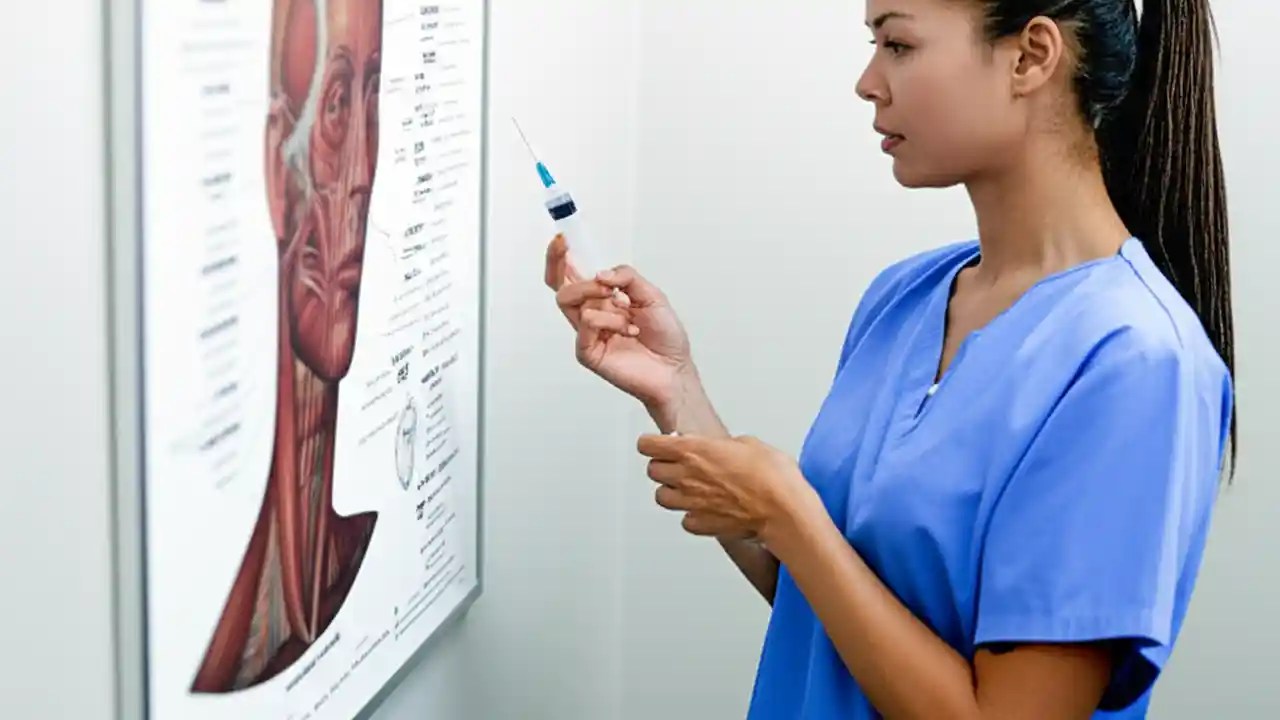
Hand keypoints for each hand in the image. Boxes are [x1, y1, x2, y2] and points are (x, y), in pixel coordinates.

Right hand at [545, 234, 693, 408]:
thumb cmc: (664, 336)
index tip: (562, 238)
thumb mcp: (652, 295)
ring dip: (594, 294)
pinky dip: (608, 321)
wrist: (674, 368)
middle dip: (565, 267)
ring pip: (568, 299)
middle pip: (560, 284)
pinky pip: (585, 325)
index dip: (561, 256)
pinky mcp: (587, 352)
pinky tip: (628, 329)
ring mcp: (586, 333)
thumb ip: (627, 277)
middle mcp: (590, 312)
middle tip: (591, 268)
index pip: (572, 274)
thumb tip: (600, 274)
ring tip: (622, 305)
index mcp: (602, 297)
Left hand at [636, 432, 815, 543]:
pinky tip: (705, 509)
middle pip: (652, 470)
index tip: (657, 443)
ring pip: (661, 497)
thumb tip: (724, 448)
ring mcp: (691, 503)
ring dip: (671, 491)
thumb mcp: (749, 443)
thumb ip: (725, 445)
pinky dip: (691, 515)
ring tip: (688, 488)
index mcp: (693, 451)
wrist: (783, 509)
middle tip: (678, 464)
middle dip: (663, 466)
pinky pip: (685, 520)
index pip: (648, 445)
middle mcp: (686, 477)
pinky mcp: (701, 524)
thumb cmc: (771, 476)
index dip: (652, 443)